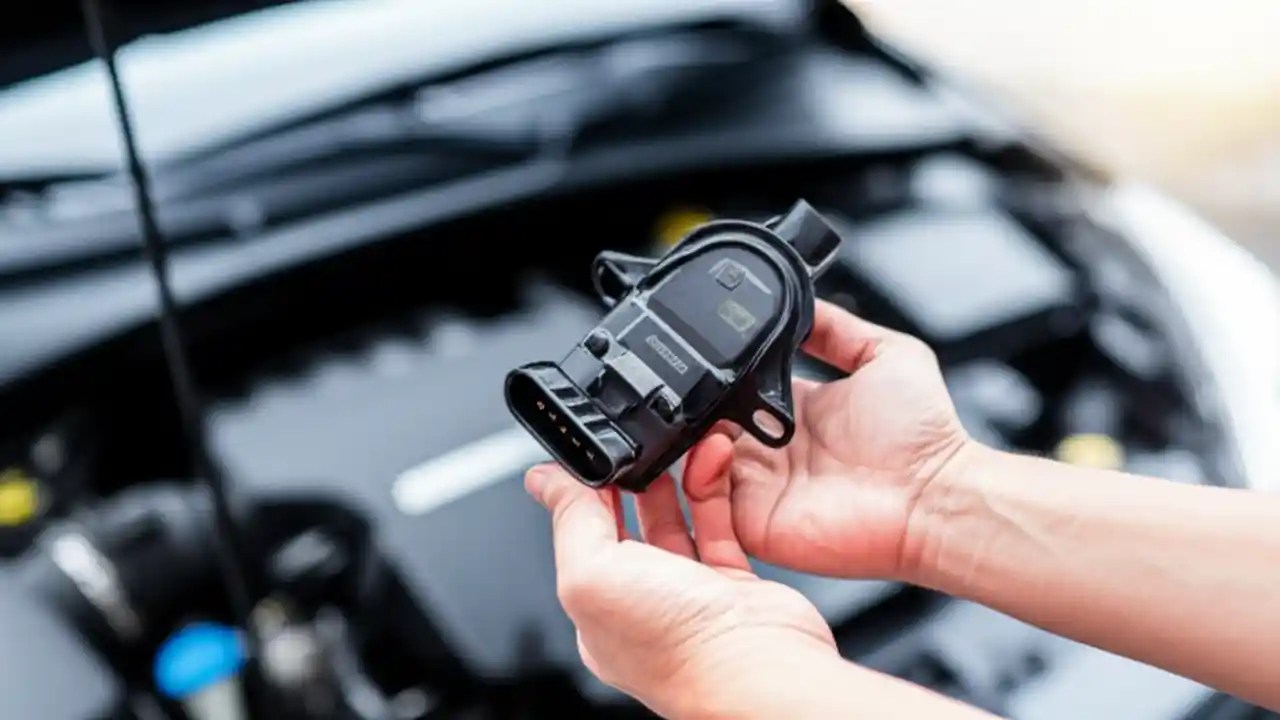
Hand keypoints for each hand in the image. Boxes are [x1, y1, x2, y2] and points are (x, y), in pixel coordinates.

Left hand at [524, 463, 836, 718]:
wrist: (759, 667)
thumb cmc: (676, 645)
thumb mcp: (593, 572)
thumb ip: (571, 520)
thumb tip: (544, 480)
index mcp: (597, 610)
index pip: (579, 537)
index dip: (583, 493)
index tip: (593, 455)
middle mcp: (643, 604)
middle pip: (626, 526)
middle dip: (628, 481)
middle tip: (634, 445)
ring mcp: (690, 594)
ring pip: (673, 522)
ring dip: (672, 479)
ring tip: (671, 443)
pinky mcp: (734, 584)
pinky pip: (718, 525)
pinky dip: (714, 489)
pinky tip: (710, 460)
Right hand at [682, 300, 969, 580]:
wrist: (936, 496)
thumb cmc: (924, 438)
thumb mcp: (886, 354)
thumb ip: (838, 328)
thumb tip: (802, 300)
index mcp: (793, 412)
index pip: (734, 392)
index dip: (715, 376)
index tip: (705, 357)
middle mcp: (772, 451)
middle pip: (707, 426)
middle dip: (694, 407)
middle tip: (697, 390)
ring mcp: (761, 489)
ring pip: (696, 463)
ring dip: (692, 439)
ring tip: (714, 422)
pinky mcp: (754, 524)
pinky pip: (707, 504)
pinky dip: (700, 476)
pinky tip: (719, 450)